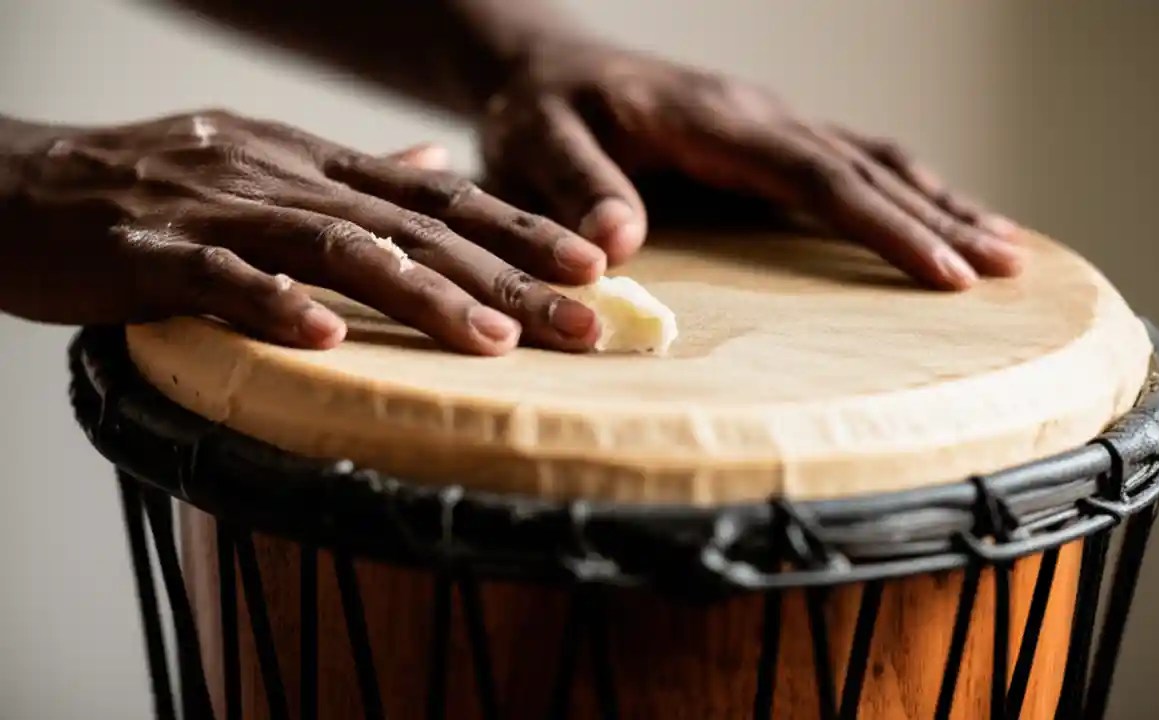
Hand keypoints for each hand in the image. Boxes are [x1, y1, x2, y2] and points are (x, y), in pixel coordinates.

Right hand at [0, 110, 605, 353]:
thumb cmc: (149, 188)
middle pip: (413, 226)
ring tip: (491, 341)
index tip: (594, 267)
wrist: (15, 183)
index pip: (440, 195)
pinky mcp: (150, 251)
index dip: (520, 230)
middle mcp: (282, 177)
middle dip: (505, 276)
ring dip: (420, 296)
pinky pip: (220, 280)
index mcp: (314, 163)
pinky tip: (329, 341)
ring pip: (337, 250)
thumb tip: (431, 166)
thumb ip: (352, 177)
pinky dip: (276, 307)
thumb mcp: (264, 167)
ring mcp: (218, 211)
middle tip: (583, 320)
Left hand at [481, 40, 1021, 289]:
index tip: (945, 272)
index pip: (817, 174)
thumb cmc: (539, 112)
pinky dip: (904, 192)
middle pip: (866, 166)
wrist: (545, 70)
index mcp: (715, 121)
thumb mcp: (534, 144)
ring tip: (1008, 250)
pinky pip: (851, 160)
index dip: (884, 224)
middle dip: (940, 219)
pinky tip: (938, 218)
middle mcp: (757, 116)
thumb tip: (619, 246)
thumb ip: (577, 187)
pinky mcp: (766, 140)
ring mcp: (768, 124)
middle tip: (1008, 270)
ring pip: (873, 158)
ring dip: (940, 203)